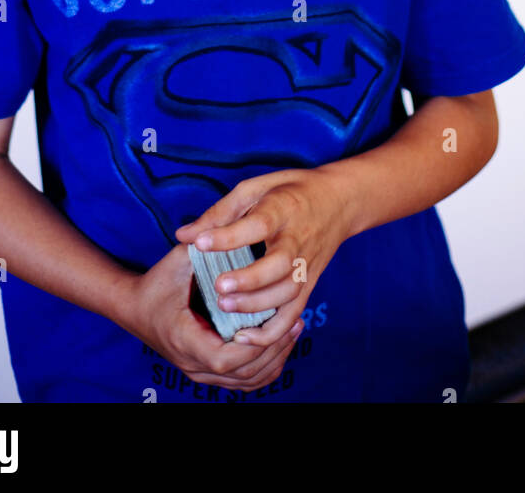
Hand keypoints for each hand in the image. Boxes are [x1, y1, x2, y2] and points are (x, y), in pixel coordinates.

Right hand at [115, 243, 304, 391]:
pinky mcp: (205, 371)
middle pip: (241, 374)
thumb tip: (230, 229)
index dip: (252, 345)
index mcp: (185, 339)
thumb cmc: (157, 284)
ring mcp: (198, 372)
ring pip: (244, 381)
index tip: (271, 320)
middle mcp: (192, 363)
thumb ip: (202, 248)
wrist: (133, 308)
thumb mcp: (177, 262)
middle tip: (297, 322)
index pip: (224, 358)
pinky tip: (280, 345)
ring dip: (273, 359)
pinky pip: (241, 381)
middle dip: (273, 350)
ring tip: (294, 331)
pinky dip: (263, 368)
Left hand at [174, 166, 348, 351]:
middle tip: (218, 286)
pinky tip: (246, 337)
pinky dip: (274, 332)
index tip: (200, 243)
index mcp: (283, 209)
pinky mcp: (309, 284)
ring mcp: (306, 265)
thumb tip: (184, 235)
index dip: (228, 235)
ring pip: (287, 292)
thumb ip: (220, 212)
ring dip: (256, 304)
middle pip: (278, 264)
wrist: (340, 201)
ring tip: (225, 306)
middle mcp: (298, 239)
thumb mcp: (256, 188)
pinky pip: (294, 313)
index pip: (258, 224)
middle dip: (248, 279)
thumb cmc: (289, 191)